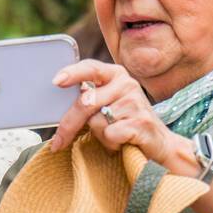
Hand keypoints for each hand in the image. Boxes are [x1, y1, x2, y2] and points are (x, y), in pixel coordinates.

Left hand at [49, 59, 189, 167]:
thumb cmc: (125, 124)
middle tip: (58, 142)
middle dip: (68, 125)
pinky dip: (111, 144)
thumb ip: (88, 100)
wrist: (159, 144)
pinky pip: (110, 134)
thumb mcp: (107, 106)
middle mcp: (126, 84)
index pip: (90, 68)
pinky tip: (123, 142)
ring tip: (114, 135)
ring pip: (96, 122)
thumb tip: (53, 106)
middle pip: (85, 102)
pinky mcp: (141, 122)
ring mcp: (135, 102)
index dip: (72, 74)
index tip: (56, 81)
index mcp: (116, 74)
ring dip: (99, 135)